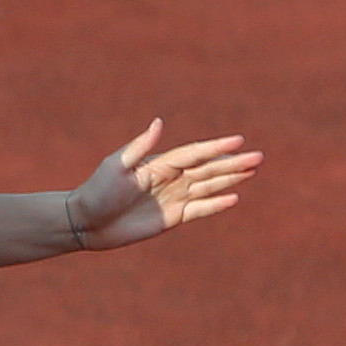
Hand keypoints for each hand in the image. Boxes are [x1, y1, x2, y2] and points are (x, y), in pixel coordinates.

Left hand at [68, 120, 261, 251]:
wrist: (86, 222)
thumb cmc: (97, 191)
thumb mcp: (116, 166)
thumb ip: (140, 147)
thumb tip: (159, 123)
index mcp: (159, 163)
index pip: (195, 154)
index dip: (217, 148)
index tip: (238, 141)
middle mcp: (170, 178)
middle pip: (208, 168)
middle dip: (233, 163)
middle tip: (259, 157)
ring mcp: (173, 198)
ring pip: (209, 186)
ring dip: (231, 179)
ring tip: (253, 171)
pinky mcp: (172, 218)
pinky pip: (199, 209)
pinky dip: (216, 204)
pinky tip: (234, 198)